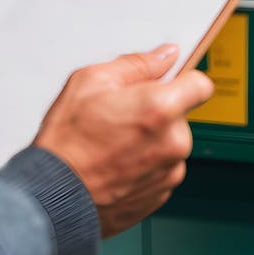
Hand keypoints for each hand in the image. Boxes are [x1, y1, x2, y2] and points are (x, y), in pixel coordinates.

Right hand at [35, 44, 213, 236]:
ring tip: (114, 143)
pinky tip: (117, 163)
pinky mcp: (161, 194)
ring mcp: (170, 172)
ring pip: (171, 144)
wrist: (52, 197)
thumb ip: (136, 64)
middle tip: (122, 115)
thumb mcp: (90, 81)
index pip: (201, 85)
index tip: (171, 82)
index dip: (185, 80)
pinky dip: (145, 164)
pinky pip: (162, 169)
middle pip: (180, 115)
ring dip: (152, 140)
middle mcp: (174, 142)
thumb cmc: (66, 144)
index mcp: (162, 108)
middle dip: (158, 112)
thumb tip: (164, 56)